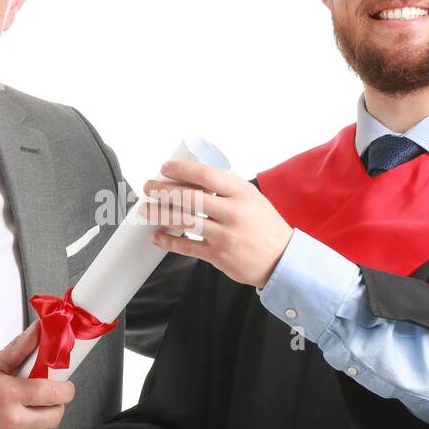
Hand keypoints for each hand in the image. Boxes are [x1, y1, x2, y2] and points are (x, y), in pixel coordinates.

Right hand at [0, 321, 75, 428]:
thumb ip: (18, 350)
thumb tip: (37, 332)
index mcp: (10, 394)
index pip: (56, 393)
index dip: (65, 389)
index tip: (64, 386)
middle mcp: (12, 420)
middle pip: (55, 415)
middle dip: (55, 405)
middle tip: (46, 399)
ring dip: (43, 422)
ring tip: (28, 412)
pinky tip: (17, 428)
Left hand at [139, 158, 294, 288]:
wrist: (282, 261)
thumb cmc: (266, 228)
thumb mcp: (253, 199)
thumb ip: (228, 189)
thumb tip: (196, 177)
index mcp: (242, 193)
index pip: (206, 174)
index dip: (181, 169)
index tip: (165, 168)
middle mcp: (233, 213)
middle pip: (189, 197)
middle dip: (163, 191)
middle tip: (149, 188)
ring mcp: (225, 235)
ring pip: (184, 221)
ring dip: (160, 214)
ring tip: (146, 209)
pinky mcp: (218, 256)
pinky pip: (187, 247)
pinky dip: (168, 241)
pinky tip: (157, 236)